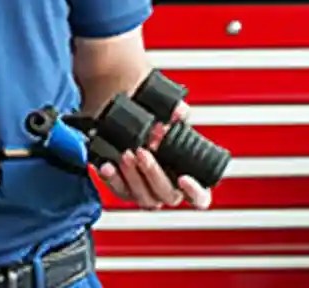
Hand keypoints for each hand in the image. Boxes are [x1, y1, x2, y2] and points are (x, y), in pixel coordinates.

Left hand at [97, 102, 212, 210]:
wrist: (135, 129)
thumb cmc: (161, 130)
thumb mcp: (171, 120)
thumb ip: (178, 114)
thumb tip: (179, 111)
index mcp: (189, 180)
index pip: (201, 197)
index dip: (195, 192)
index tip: (183, 178)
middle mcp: (170, 191)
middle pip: (167, 194)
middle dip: (153, 173)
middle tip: (142, 152)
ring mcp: (148, 194)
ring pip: (143, 196)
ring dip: (132, 176)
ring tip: (125, 154)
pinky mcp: (126, 192)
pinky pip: (119, 191)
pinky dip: (112, 179)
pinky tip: (107, 165)